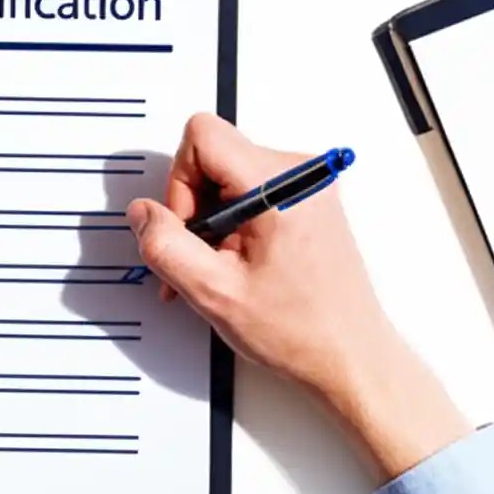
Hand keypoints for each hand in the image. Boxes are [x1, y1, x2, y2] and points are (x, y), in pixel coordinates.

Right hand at [126, 114, 471, 481]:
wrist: (350, 357)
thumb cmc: (301, 331)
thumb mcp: (214, 292)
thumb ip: (166, 246)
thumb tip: (143, 214)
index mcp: (280, 186)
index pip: (203, 136)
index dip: (180, 180)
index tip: (188, 226)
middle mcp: (300, 174)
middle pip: (214, 155)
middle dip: (193, 206)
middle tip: (202, 256)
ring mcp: (308, 185)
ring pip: (228, 175)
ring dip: (211, 220)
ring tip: (222, 267)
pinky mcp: (308, 200)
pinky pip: (250, 191)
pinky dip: (232, 223)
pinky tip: (238, 262)